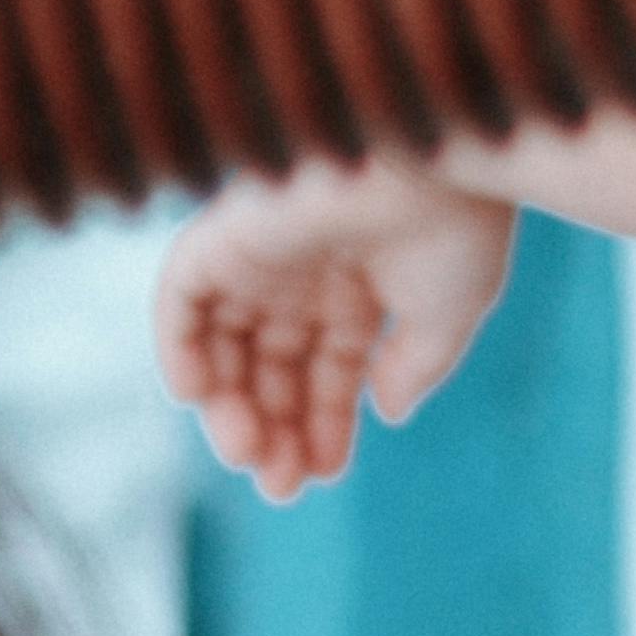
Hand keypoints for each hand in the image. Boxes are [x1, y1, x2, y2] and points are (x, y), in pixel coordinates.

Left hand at [154, 159, 515, 499]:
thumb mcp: (450, 312)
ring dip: (229, 409)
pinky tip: (199, 399)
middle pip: (269, 369)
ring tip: (250, 455)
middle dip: (275, 431)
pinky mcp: (227, 233)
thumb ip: (417, 366)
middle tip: (281, 486)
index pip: (325, 371)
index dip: (321, 427)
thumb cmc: (458, 220)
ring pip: (224, 346)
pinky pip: (179, 298)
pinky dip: (178, 347)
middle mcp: (307, 272)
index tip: (323, 475)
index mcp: (360, 287)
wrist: (437, 149)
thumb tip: (387, 412)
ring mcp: (264, 254)